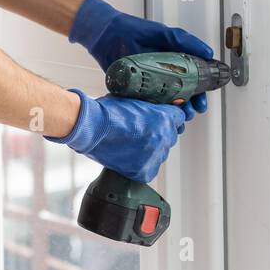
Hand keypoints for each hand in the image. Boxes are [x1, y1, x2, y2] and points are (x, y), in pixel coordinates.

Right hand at [44, 88, 186, 183]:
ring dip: (151, 148)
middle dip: (159, 132)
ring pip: (161, 153)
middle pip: (170, 136)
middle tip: (142, 130)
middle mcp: (162, 138)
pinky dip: (143, 163)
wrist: (90, 127)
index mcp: (163, 118)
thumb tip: (160, 106)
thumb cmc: (107, 111)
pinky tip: (130, 154)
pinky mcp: (143, 171)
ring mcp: (153, 156)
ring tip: (132, 142)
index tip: (162, 119)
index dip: (168, 117)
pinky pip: (151, 168)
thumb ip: (151, 104)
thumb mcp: (134, 98)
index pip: (179, 118)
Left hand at [68, 0, 214, 114]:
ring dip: (174, 114)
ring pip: (166, 105)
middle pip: (182, 97)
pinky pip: (147, 108)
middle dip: (190, 107)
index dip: (201, 94)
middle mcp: (163, 76)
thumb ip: (184, 41)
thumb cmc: (133, 30)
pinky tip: (158, 120)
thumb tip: (208, 52)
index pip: (193, 82)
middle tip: (191, 111)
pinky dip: (154, 116)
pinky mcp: (134, 93)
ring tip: (177, 116)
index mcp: (174, 63)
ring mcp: (149, 86)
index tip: (203, 102)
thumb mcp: (162, 34)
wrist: (106, 35)